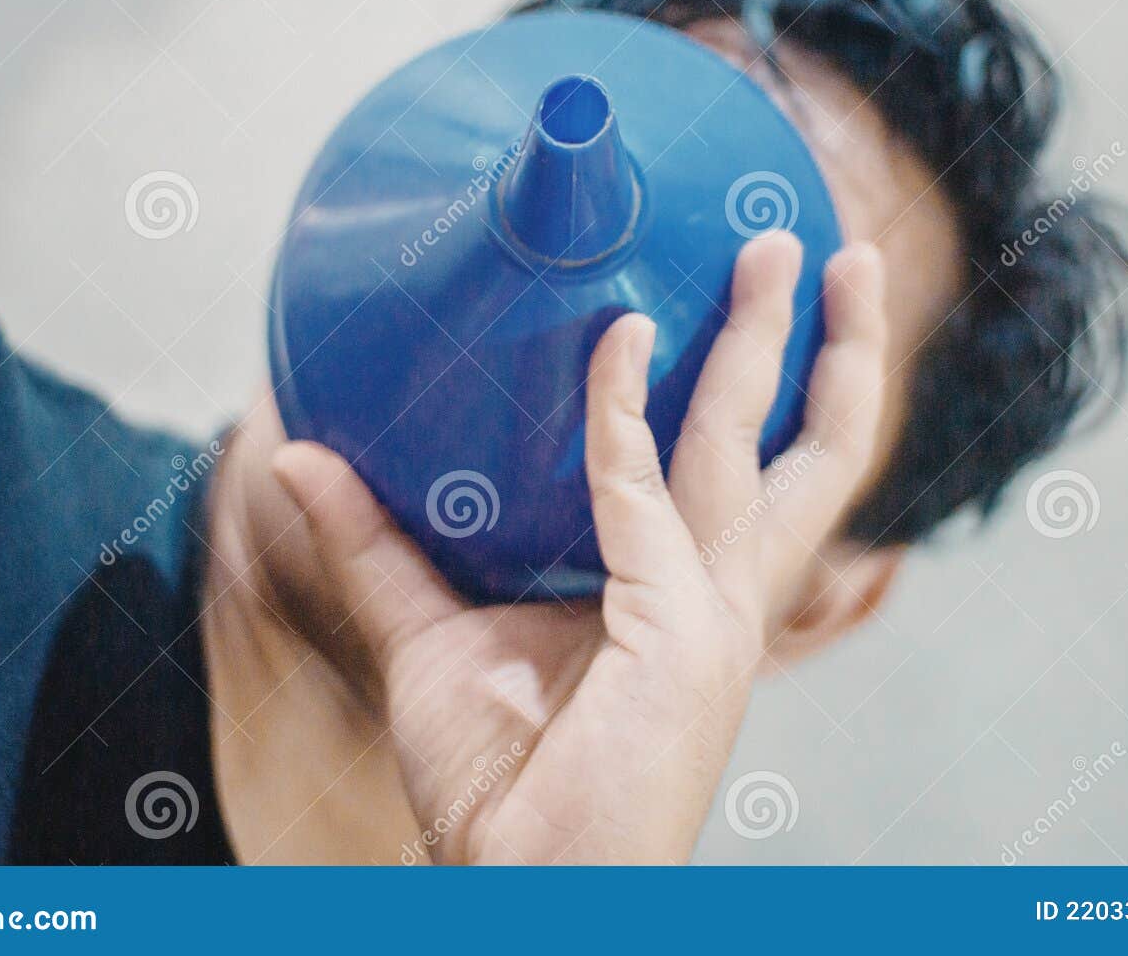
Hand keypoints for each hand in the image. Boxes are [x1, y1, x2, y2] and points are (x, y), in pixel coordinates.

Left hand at [269, 232, 884, 862]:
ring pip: (763, 449)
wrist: (525, 885)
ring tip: (786, 248)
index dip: (790, 396)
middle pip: (815, 452)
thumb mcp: (431, 635)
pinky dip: (623, 410)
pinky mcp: (679, 631)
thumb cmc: (498, 782)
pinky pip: (642, 490)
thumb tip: (295, 454)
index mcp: (701, 599)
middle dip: (831, 346)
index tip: (778, 312)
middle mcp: (729, 598)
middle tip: (823, 241)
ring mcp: (716, 614)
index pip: (770, 479)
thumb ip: (377, 542)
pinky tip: (614, 338)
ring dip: (775, 342)